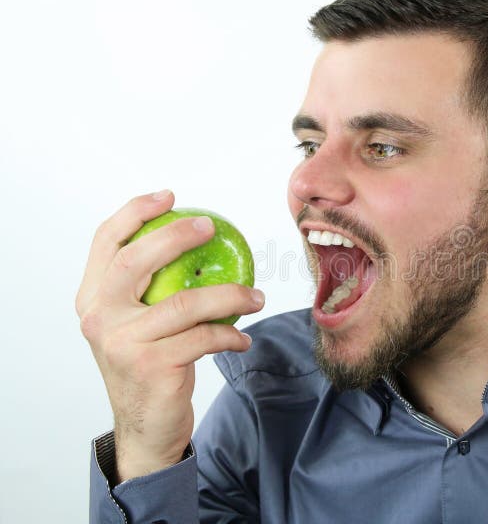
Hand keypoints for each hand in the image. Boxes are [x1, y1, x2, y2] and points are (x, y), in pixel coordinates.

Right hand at [76, 190, 264, 481]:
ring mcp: (122, 343)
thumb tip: (198, 244)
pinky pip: (205, 336)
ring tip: (257, 297)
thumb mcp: (139, 325)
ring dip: (231, 296)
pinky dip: (231, 335)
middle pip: (136, 260)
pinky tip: (242, 339)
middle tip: (211, 227)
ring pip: (185, 302)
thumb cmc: (149, 365)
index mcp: (92, 299)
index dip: (135, 213)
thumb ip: (151, 290)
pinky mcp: (151, 365)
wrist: (146, 428)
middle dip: (176, 235)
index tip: (169, 196)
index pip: (106, 243)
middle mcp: (99, 318)